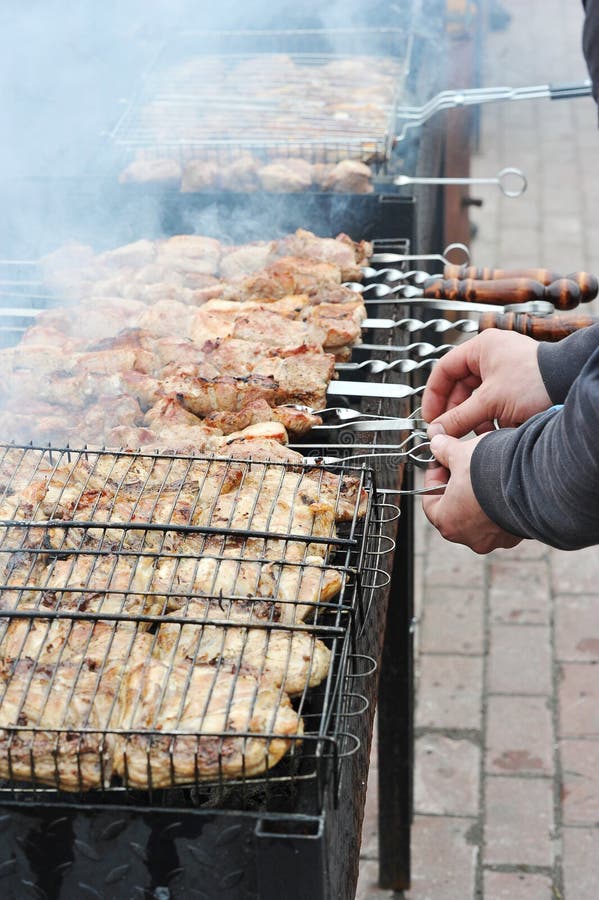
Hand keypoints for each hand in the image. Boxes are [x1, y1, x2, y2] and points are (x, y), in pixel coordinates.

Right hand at [421, 330, 551, 437]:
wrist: (571, 385)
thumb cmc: (535, 381)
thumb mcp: (489, 401)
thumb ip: (458, 417)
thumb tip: (436, 430)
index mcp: (481, 348)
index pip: (444, 369)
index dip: (434, 395)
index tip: (430, 417)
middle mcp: (492, 356)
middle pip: (460, 388)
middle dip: (456, 413)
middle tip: (448, 432)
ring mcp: (506, 372)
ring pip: (478, 399)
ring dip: (475, 419)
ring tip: (477, 434)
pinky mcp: (518, 388)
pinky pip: (495, 405)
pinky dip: (492, 420)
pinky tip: (494, 432)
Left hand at [422, 432, 521, 553]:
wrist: (534, 480)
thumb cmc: (489, 472)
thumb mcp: (460, 453)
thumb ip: (444, 449)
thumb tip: (437, 444)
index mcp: (448, 522)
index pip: (430, 502)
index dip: (434, 478)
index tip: (441, 462)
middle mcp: (470, 537)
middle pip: (456, 509)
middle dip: (458, 485)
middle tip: (463, 465)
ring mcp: (496, 539)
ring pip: (481, 514)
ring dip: (480, 494)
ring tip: (487, 471)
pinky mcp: (516, 533)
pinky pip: (503, 517)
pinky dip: (500, 502)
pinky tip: (505, 483)